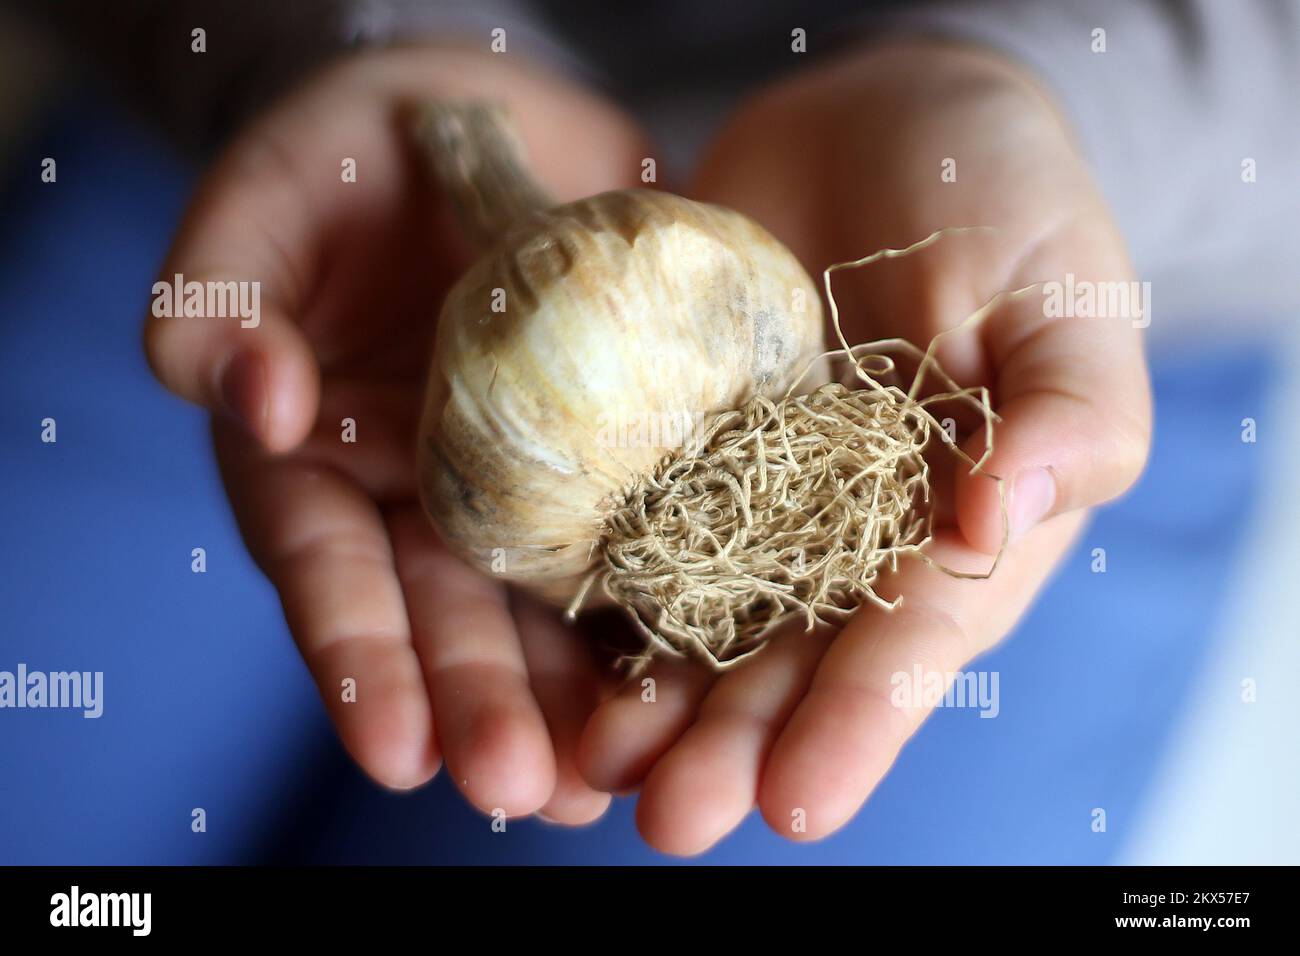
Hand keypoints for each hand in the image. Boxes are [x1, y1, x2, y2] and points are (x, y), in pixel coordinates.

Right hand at [144, 43, 652, 821]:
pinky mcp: (621, 457)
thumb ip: (224, 289)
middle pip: (448, 619)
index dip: (360, 659)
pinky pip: (647, 539)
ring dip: (577, 700)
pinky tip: (694, 683)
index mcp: (322, 465)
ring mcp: (527, 488)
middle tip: (520, 789)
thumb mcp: (269, 200)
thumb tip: (240, 392)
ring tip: (610, 777)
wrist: (488, 123)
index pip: (330, 573)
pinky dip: (665, 613)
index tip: (396, 749)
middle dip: (482, 706)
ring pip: (550, 611)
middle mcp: (424, 500)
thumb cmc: (352, 155)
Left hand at [574, 41, 1151, 852]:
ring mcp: (763, 496)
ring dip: (657, 704)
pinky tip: (559, 662)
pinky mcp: (686, 447)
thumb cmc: (1003, 203)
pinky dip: (605, 600)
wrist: (881, 125)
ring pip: (710, 620)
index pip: (911, 636)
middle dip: (737, 743)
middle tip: (674, 822)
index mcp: (960, 524)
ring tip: (597, 775)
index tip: (800, 803)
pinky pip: (643, 533)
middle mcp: (855, 534)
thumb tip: (994, 528)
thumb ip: (1063, 414)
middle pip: (796, 656)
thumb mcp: (1063, 295)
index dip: (859, 721)